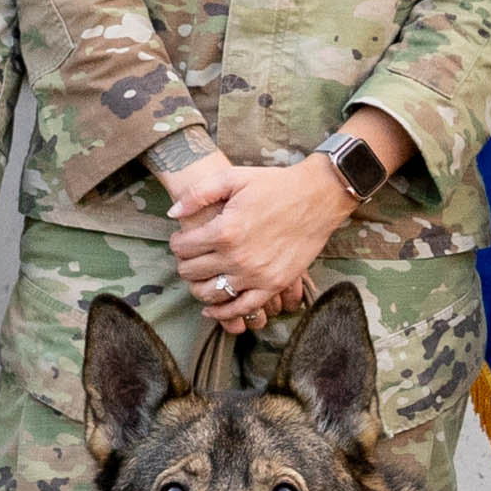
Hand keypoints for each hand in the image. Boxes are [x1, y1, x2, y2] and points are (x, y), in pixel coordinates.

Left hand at [167, 155, 355, 335]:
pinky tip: (212, 308)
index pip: (182, 248)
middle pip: (191, 272)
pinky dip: (222, 312)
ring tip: (200, 277)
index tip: (181, 239)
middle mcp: (237, 257)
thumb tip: (173, 214)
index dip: (177, 243)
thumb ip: (198, 194)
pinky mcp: (273, 285)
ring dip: (198, 287)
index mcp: (224, 231)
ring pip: (210, 294)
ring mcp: (255, 275)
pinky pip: (240, 308)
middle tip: (190, 256)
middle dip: (184, 264)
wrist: (317, 198)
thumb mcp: (233, 178)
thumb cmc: (275, 185)